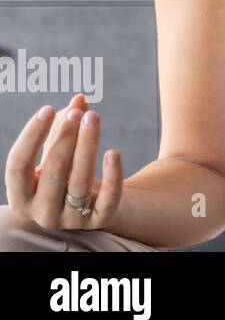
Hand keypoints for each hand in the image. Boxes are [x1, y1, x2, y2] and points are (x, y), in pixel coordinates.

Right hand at [3, 92, 123, 230]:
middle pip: (52, 171)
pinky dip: (112, 175)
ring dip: (88, 145)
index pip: (17, 167)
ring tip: (93, 116)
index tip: (46, 109)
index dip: (30, 137)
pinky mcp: (99, 220)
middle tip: (78, 112)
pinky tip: (113, 152)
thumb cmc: (69, 173)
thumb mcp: (60, 153)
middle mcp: (42, 213)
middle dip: (64, 137)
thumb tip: (80, 99)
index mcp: (21, 197)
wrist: (98, 204)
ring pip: (79, 180)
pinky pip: (108, 198)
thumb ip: (64, 127)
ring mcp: (71, 219)